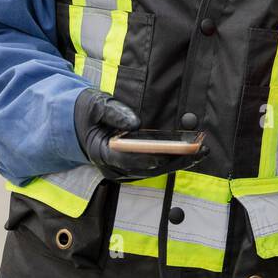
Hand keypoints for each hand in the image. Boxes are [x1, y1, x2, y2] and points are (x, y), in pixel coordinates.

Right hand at [73, 88, 208, 181]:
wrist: (77, 126)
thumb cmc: (89, 114)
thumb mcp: (96, 106)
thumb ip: (114, 113)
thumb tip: (135, 123)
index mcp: (101, 152)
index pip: (126, 159)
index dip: (146, 157)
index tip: (166, 153)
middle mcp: (112, 168)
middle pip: (146, 169)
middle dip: (173, 160)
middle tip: (197, 150)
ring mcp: (122, 171)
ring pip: (153, 171)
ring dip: (177, 162)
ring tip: (200, 151)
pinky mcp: (131, 170)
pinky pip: (154, 169)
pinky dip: (172, 161)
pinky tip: (190, 154)